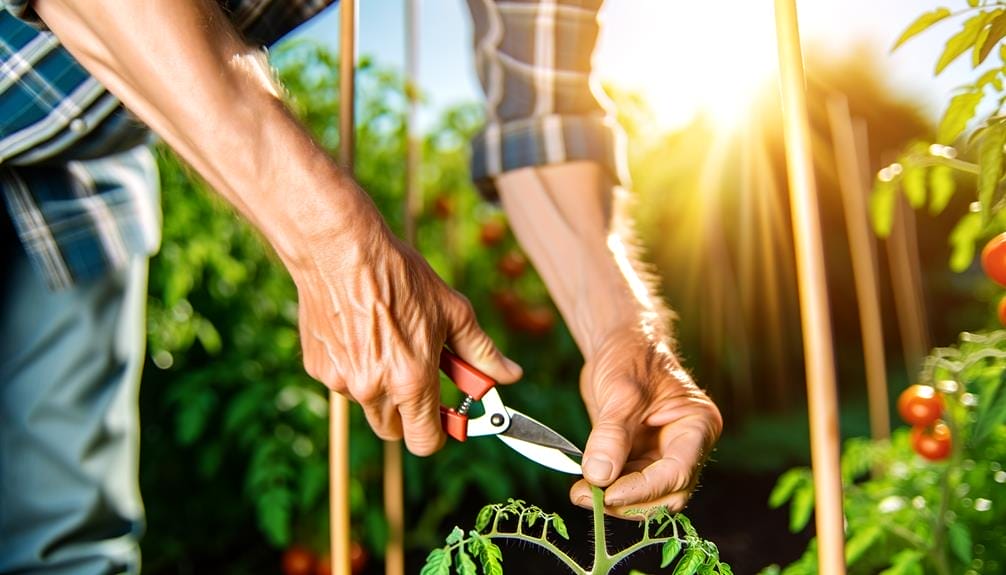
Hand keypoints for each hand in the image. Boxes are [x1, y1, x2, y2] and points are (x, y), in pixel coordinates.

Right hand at [292, 200, 521, 455]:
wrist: (339, 250)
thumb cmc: (400, 277)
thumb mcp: (452, 312)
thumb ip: (482, 352)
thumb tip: (510, 376)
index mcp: (410, 381)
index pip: (425, 442)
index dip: (440, 433)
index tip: (446, 415)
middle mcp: (373, 389)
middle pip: (395, 431)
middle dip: (410, 414)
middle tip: (419, 379)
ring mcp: (341, 381)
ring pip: (368, 404)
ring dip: (380, 388)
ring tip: (387, 341)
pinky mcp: (317, 367)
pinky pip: (343, 381)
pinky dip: (354, 367)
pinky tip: (359, 331)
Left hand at [569, 325, 721, 517]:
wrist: (616, 344)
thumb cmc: (629, 356)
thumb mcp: (621, 393)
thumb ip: (611, 435)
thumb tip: (599, 476)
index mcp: (698, 425)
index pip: (678, 471)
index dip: (643, 489)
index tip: (608, 493)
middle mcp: (686, 446)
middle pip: (666, 493)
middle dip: (629, 500)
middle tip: (589, 497)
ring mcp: (663, 455)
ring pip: (647, 496)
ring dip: (614, 500)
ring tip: (580, 492)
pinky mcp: (640, 458)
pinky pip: (628, 486)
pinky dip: (607, 489)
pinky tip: (583, 486)